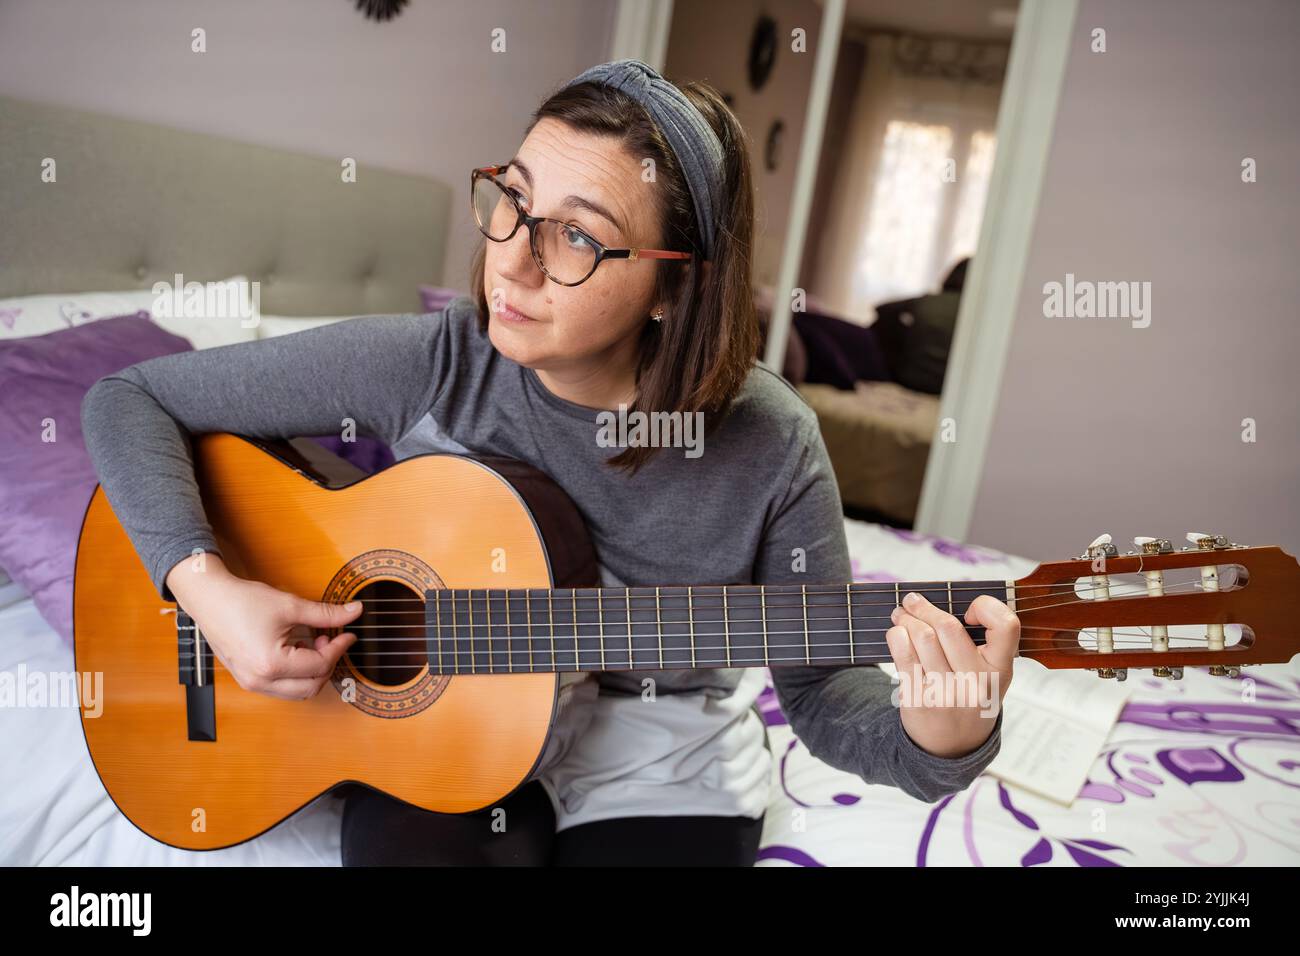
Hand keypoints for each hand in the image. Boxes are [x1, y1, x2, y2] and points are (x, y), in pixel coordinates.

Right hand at [166, 553, 359, 699]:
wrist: (209, 599)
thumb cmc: (243, 601)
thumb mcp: (291, 606)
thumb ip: (326, 613)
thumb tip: (355, 612)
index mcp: (271, 665)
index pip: (320, 665)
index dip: (339, 648)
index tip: (348, 634)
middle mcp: (260, 681)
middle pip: (311, 686)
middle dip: (327, 664)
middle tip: (330, 639)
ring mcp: (251, 683)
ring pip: (297, 691)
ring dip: (312, 671)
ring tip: (313, 643)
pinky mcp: (247, 679)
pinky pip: (281, 687)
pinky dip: (296, 674)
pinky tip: (298, 649)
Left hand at [884, 591, 1018, 758]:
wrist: (952, 746)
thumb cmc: (969, 697)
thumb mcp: (990, 676)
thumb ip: (982, 644)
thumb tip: (939, 604)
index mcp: (1001, 670)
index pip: (1006, 625)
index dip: (987, 607)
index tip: (967, 611)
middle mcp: (977, 683)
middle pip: (948, 627)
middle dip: (924, 607)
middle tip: (911, 601)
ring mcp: (948, 694)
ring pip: (922, 638)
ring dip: (905, 619)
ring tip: (899, 615)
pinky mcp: (920, 701)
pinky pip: (903, 657)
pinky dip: (896, 637)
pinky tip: (895, 634)